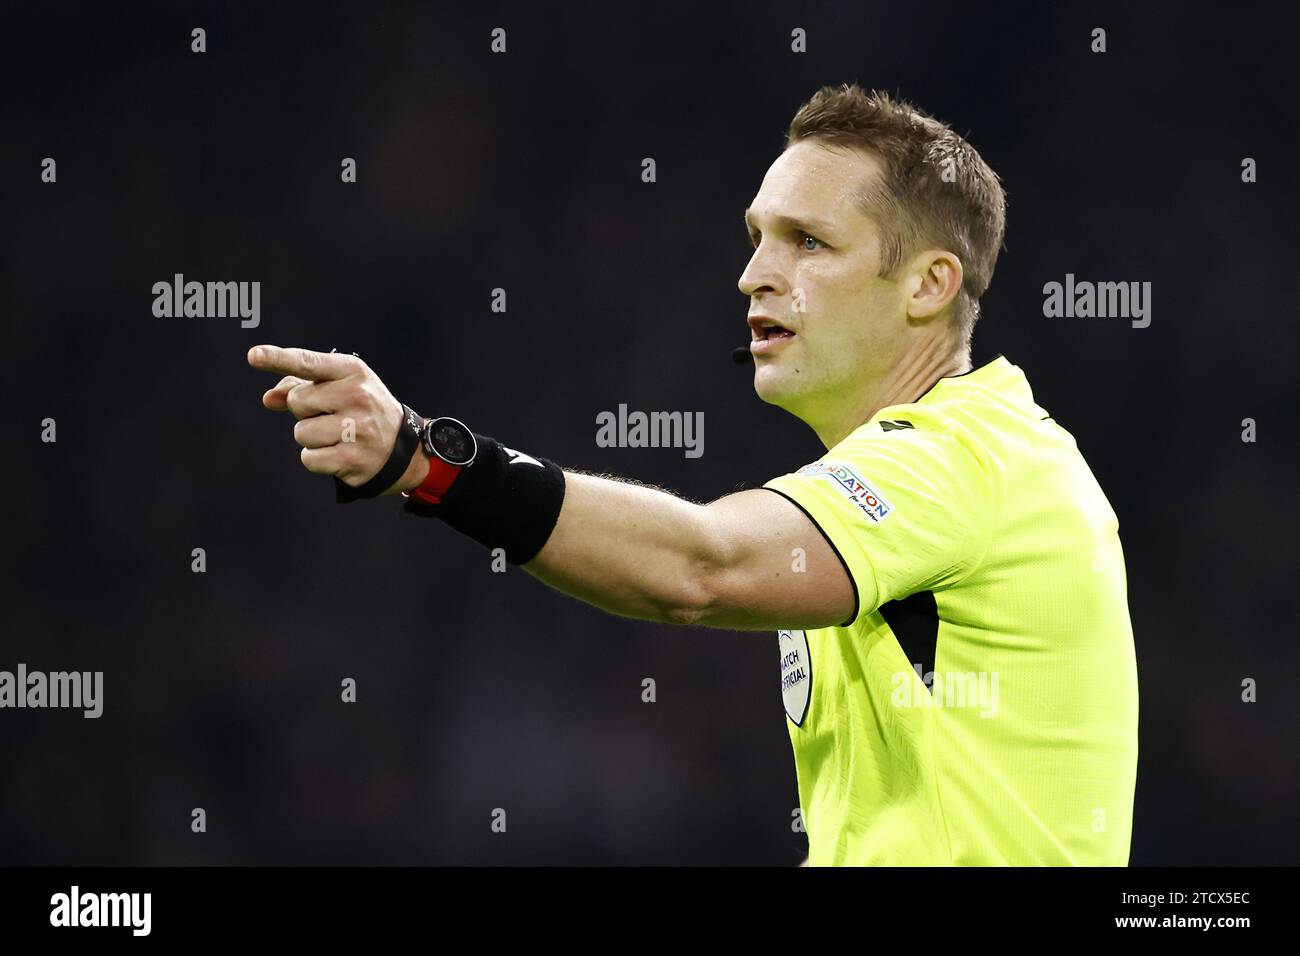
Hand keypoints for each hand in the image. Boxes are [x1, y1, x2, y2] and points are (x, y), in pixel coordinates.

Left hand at [248, 345, 428, 494]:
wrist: (401, 447)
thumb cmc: (361, 410)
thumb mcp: (339, 388)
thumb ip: (300, 386)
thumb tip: (270, 399)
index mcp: (352, 372)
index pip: (308, 363)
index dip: (278, 359)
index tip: (254, 355)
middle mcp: (357, 396)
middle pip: (297, 402)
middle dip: (305, 411)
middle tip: (332, 415)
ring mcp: (357, 428)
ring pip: (300, 433)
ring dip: (311, 438)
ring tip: (338, 436)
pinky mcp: (352, 458)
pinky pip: (308, 458)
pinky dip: (317, 458)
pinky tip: (338, 453)